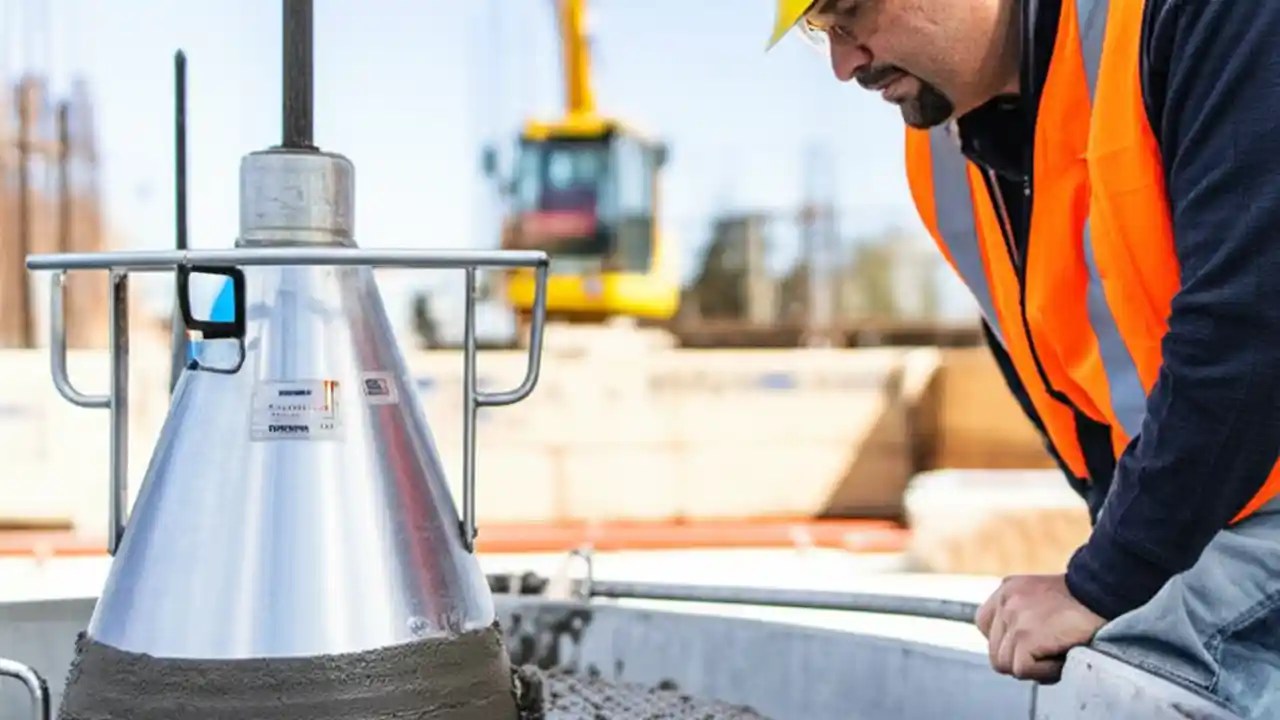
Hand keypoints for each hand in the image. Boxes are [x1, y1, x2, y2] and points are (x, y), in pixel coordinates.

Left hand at [974, 574, 1105, 682]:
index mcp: (1007, 590)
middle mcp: (1004, 600)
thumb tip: (1015, 651)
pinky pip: (1022, 669)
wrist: (1105, 593)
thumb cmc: (1085, 601)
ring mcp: (1012, 618)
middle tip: (1050, 653)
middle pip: (995, 650)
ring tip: (1059, 654)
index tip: (1031, 646)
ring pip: (1005, 664)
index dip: (1007, 643)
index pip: (985, 626)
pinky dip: (1045, 672)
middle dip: (1021, 659)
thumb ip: (1023, 616)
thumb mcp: (1044, 599)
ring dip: (1035, 668)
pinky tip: (1062, 658)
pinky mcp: (1024, 635)